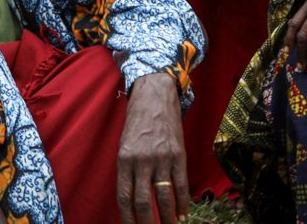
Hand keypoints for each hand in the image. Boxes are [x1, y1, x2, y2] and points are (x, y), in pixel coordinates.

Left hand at [117, 74, 188, 223]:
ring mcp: (161, 158)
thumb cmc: (137, 120)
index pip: (124, 196)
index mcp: (124, 158)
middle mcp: (141, 161)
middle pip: (143, 202)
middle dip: (146, 223)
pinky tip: (183, 215)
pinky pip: (181, 185)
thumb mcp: (125, 143)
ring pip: (164, 197)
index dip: (128, 217)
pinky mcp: (178, 155)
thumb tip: (131, 197)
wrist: (155, 95)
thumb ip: (127, 169)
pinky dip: (183, 203)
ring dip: (167, 218)